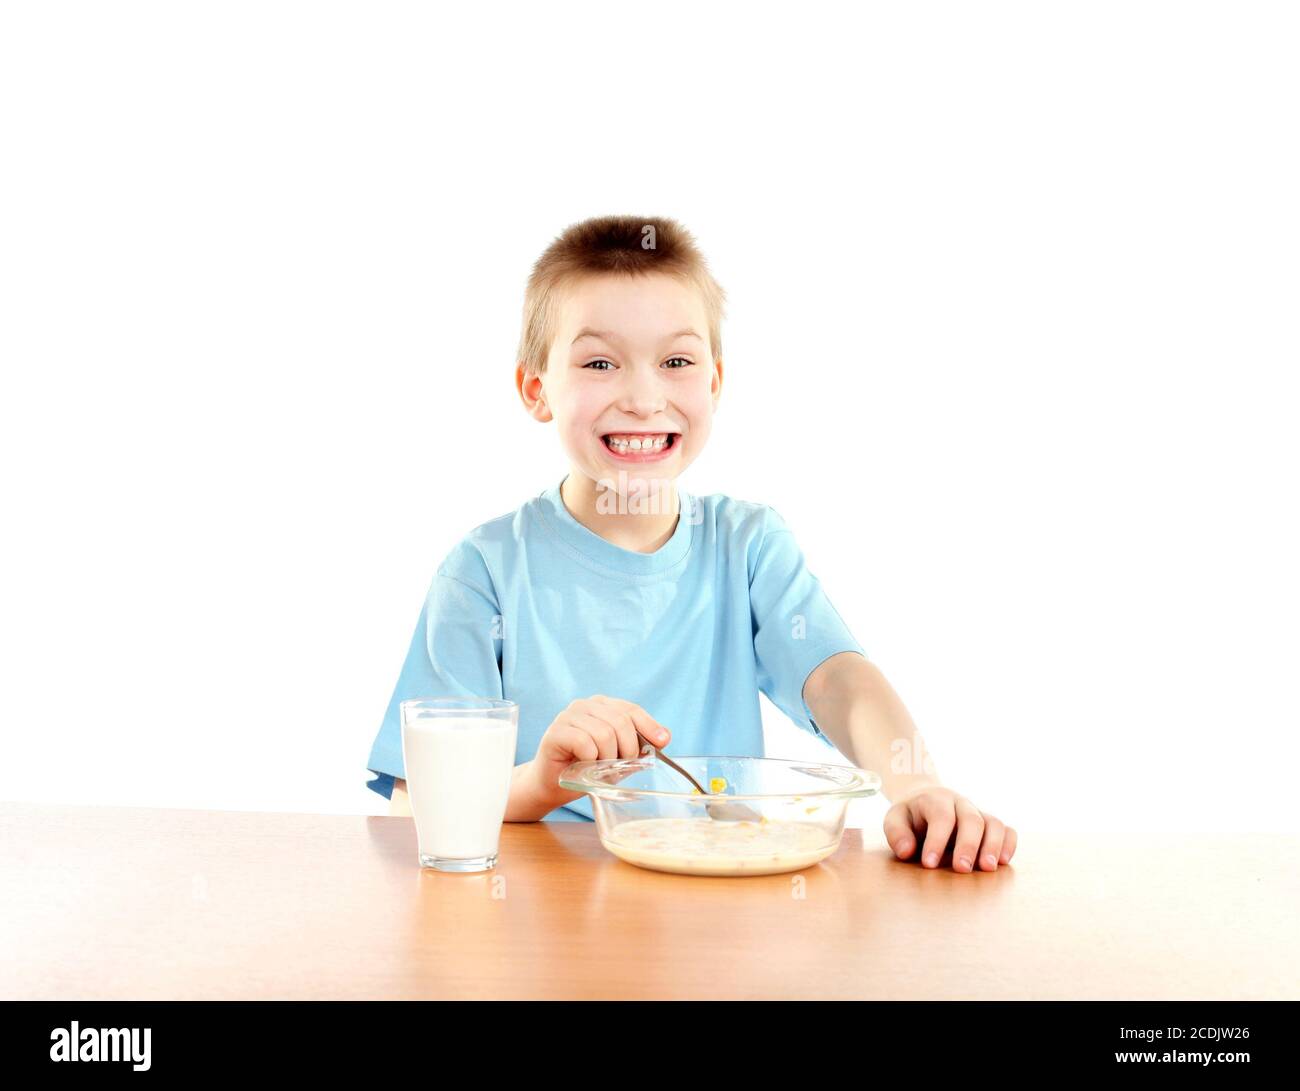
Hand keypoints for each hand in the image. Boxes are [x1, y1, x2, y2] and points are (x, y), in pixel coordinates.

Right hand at [529, 695, 670, 804]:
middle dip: (627, 749)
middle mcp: (584, 705)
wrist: (552, 786)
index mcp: (601, 706)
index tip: (662, 742)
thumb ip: (638, 746)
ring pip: (604, 733)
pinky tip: (584, 765)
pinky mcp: (555, 732)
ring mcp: (567, 716)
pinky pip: (584, 742)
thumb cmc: (587, 770)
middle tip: (620, 765)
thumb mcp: (618, 758)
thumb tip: (664, 737)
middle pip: (620, 721)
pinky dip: (590, 759)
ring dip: (607, 758)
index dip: (649, 726)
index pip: (631, 710)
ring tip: (598, 768)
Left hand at [883, 784, 1016, 871]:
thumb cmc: (910, 815)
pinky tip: (1002, 862)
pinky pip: (1007, 830)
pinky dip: (1009, 844)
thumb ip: (896, 832)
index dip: (936, 840)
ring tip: (987, 869)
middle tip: (961, 869)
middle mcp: (960, 804)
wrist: (925, 798)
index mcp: (936, 799)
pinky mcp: (989, 825)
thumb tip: (906, 852)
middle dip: (968, 845)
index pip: (941, 816)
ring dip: (993, 846)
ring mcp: (978, 813)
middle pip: (971, 819)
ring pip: (994, 823)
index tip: (929, 864)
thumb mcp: (894, 818)